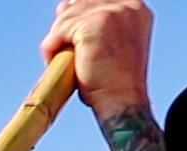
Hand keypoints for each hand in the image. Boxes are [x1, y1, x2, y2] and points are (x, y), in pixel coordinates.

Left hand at [41, 0, 152, 118]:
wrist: (121, 103)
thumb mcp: (109, 44)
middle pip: (78, 5)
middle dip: (66, 28)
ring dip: (58, 42)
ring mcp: (110, 12)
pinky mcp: (92, 25)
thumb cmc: (114, 82)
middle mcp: (126, 5)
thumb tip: (64, 6)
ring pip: (66, 17)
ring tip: (70, 65)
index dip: (79, 15)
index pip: (94, 0)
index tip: (73, 35)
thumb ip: (92, 23)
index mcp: (135, 8)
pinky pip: (57, 32)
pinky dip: (52, 50)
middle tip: (68, 54)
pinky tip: (64, 67)